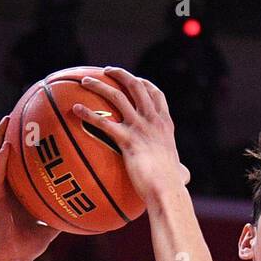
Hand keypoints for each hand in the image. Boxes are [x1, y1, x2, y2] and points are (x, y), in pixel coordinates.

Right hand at [0, 116, 59, 260]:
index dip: (26, 141)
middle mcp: (5, 185)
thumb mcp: (54, 223)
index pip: (21, 159)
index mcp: (17, 189)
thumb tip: (89, 205)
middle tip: (23, 109)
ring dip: (0, 137)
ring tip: (8, 118)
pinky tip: (6, 147)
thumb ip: (66, 211)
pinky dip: (1, 160)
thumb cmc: (30, 244)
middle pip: (6, 150)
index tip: (36, 121)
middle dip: (12, 130)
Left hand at [74, 67, 190, 202]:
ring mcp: (139, 128)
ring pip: (117, 96)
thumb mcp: (179, 171)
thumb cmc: (172, 185)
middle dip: (120, 74)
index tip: (135, 79)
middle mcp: (152, 121)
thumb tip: (184, 176)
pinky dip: (88, 113)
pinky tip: (76, 109)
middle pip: (136, 86)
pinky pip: (103, 122)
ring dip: (99, 85)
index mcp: (165, 124)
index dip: (145, 83)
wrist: (167, 189)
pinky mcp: (127, 140)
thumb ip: (180, 169)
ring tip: (84, 80)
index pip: (156, 95)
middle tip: (106, 71)